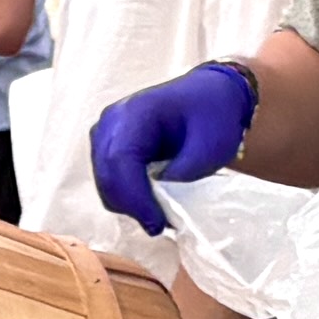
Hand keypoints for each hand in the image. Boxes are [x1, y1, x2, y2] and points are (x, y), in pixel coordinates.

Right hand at [88, 57, 255, 232]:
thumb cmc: (214, 115)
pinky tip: (149, 200)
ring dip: (128, 203)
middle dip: (131, 206)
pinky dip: (126, 194)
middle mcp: (112, 120)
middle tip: (160, 225)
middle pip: (107, 174)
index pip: (120, 160)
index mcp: (136, 112)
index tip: (157, 224)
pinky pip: (109, 178)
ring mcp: (106, 131)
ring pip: (104, 180)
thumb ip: (181, 175)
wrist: (211, 93)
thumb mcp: (209, 147)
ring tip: (158, 213)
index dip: (134, 198)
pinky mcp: (108, 144)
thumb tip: (159, 202)